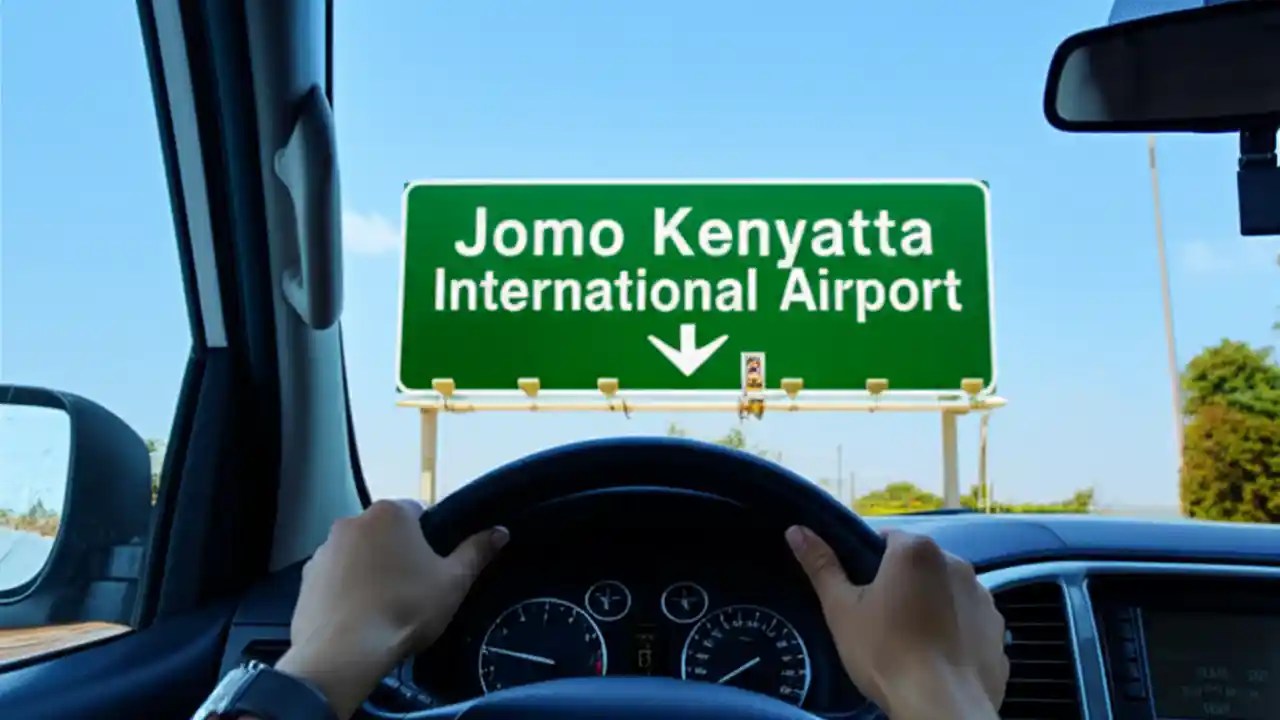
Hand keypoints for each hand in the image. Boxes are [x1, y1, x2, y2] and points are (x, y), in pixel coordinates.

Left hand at [275, 499, 508, 719]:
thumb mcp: (453, 582)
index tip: (434, 567)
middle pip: (385, 531)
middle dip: (398, 552)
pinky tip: (358, 615)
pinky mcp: (306, 578)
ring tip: (383, 606)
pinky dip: (346, 589)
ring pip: (358, 553)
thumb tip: (501, 531)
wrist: (343, 651)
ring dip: (370, 569)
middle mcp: (352, 521)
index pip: (419, 512)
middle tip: (412, 588)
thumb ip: (477, 552)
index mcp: (391, 513)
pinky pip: (335, 577)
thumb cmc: (405, 608)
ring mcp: (324, 549)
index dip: (430, 539)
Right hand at [786, 526, 1007, 719]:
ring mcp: (984, 598)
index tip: (861, 594)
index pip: (887, 540)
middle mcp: (957, 564)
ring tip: (912, 642)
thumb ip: (820, 565)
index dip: (869, 564)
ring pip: (946, 593)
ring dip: (932, 606)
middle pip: (919, 566)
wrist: (940, 706)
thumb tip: (796, 529)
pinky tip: (938, 657)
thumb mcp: (841, 609)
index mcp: (917, 550)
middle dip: (902, 584)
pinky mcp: (998, 631)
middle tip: (881, 620)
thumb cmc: (884, 651)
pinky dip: (956, 633)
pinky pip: (969, 623)